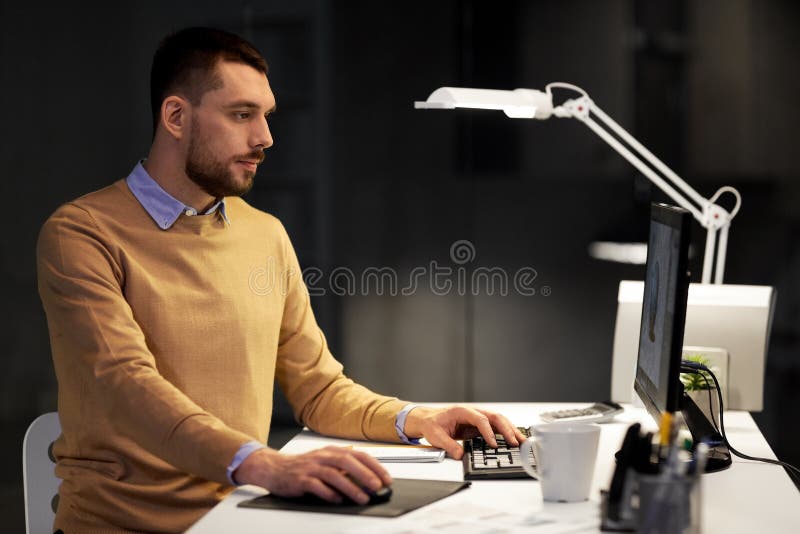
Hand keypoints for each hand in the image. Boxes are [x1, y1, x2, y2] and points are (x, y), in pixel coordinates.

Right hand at [233, 445, 391, 503]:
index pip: (358, 455)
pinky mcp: (300, 479)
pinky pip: (316, 486)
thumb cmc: (305, 467)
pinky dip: (328, 493)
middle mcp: (322, 456)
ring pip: (334, 474)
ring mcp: (311, 467)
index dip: (374, 466)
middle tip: (377, 487)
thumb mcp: (326, 462)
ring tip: (362, 498)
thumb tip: (369, 480)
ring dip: (350, 487)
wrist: (275, 468)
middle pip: (347, 462)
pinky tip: (337, 500)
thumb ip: (345, 468)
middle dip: (365, 474)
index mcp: (332, 451)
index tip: (386, 478)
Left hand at [403, 406, 526, 459]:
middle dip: (507, 430)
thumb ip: (448, 445)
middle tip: (516, 443)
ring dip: (511, 430)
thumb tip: (460, 455)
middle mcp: (473, 412)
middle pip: (495, 417)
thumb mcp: (436, 436)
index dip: (489, 432)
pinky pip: (496, 427)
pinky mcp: (480, 425)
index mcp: (463, 411)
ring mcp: (478, 417)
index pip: (480, 419)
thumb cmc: (432, 424)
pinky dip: (506, 433)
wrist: (428, 419)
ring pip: (499, 421)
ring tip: (522, 441)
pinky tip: (514, 440)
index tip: (494, 445)